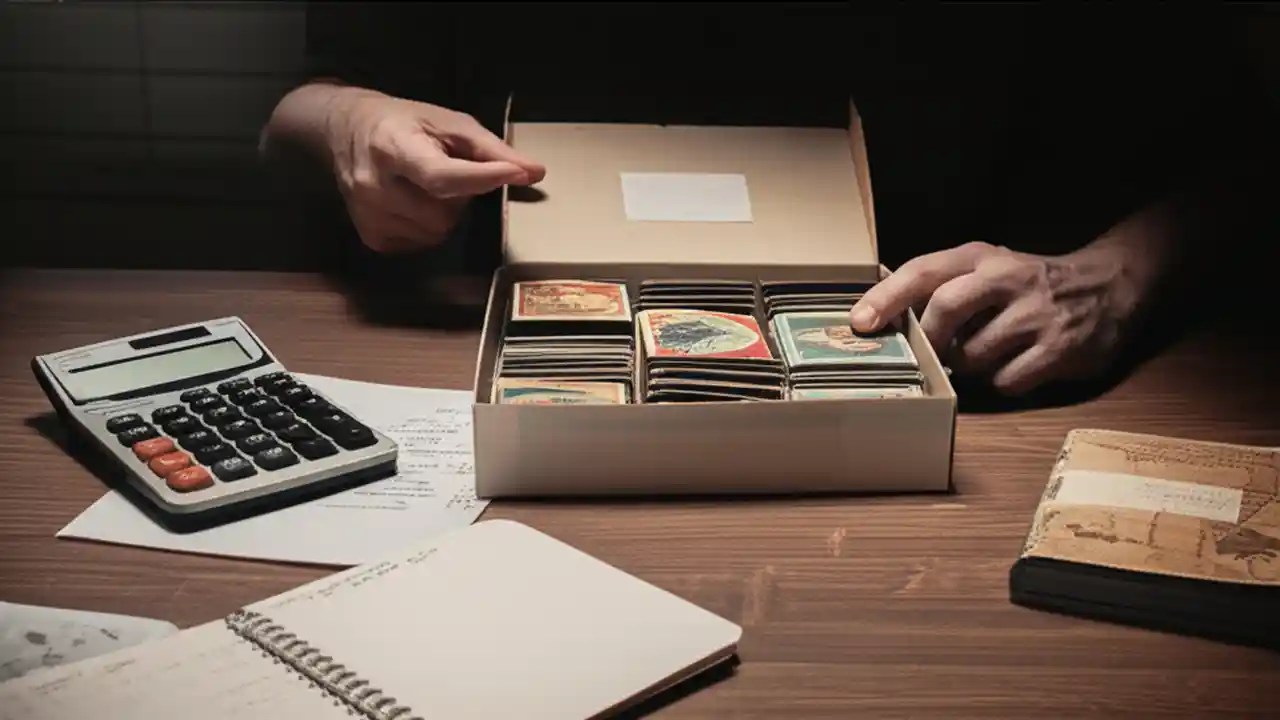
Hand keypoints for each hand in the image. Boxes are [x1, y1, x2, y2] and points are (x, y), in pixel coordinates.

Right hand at [323, 88, 544, 252]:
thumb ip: (492, 149)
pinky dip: (428, 227)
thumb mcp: (449, 122)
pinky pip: (421, 244)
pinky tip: (415, 203)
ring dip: (445, 213)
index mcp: (394, 146)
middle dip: (459, 196)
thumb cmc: (406, 122)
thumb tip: (534, 173)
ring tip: (428, 187)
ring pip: (436, 232)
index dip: (481, 178)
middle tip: (448, 171)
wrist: (346, 128)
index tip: (515, 174)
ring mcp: (369, 215)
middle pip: (444, 212)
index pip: (442, 175)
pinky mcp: (371, 236)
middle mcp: (375, 185)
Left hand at [848, 241, 1137, 394]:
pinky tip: (1014, 366)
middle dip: (931, 339)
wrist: (1111, 284)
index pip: (925, 271)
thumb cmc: (1029, 283)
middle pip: (946, 308)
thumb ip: (942, 284)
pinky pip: (1005, 381)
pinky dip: (1001, 382)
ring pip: (972, 355)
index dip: (888, 297)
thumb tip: (879, 316)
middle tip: (932, 353)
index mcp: (983, 257)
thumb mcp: (988, 266)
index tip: (860, 321)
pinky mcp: (1059, 349)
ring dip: (968, 365)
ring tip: (985, 353)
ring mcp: (1036, 314)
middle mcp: (1009, 279)